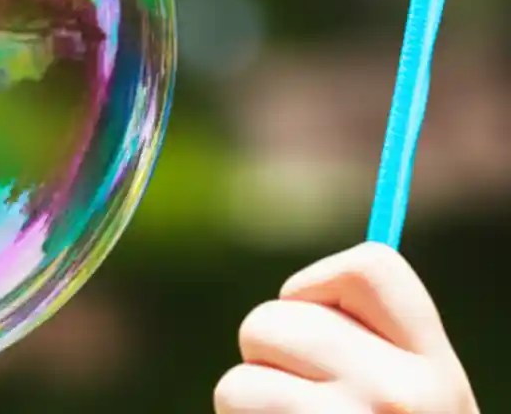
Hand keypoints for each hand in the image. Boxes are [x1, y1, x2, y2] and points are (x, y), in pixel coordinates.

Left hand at [214, 243, 478, 412]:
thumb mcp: (415, 400)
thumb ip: (373, 347)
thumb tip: (299, 292)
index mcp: (435, 369)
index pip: (369, 267)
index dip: (318, 284)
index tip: (315, 317)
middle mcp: (399, 394)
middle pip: (275, 319)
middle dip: (267, 354)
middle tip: (298, 394)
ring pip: (240, 378)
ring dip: (249, 401)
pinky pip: (233, 405)